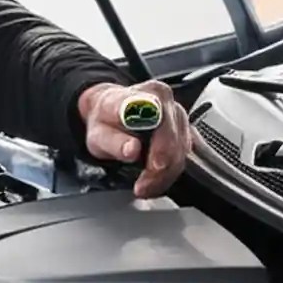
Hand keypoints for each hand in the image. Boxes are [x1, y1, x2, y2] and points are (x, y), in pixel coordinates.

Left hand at [77, 80, 192, 197]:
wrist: (109, 110)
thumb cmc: (105, 120)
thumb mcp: (98, 133)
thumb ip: (113, 141)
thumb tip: (132, 150)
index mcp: (144, 95)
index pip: (159, 120)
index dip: (161, 145)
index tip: (156, 165)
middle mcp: (165, 100)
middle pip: (175, 139)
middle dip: (162, 168)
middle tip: (144, 187)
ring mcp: (178, 114)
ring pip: (182, 150)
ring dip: (166, 174)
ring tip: (146, 187)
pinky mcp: (184, 129)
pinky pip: (184, 154)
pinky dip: (170, 172)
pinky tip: (156, 181)